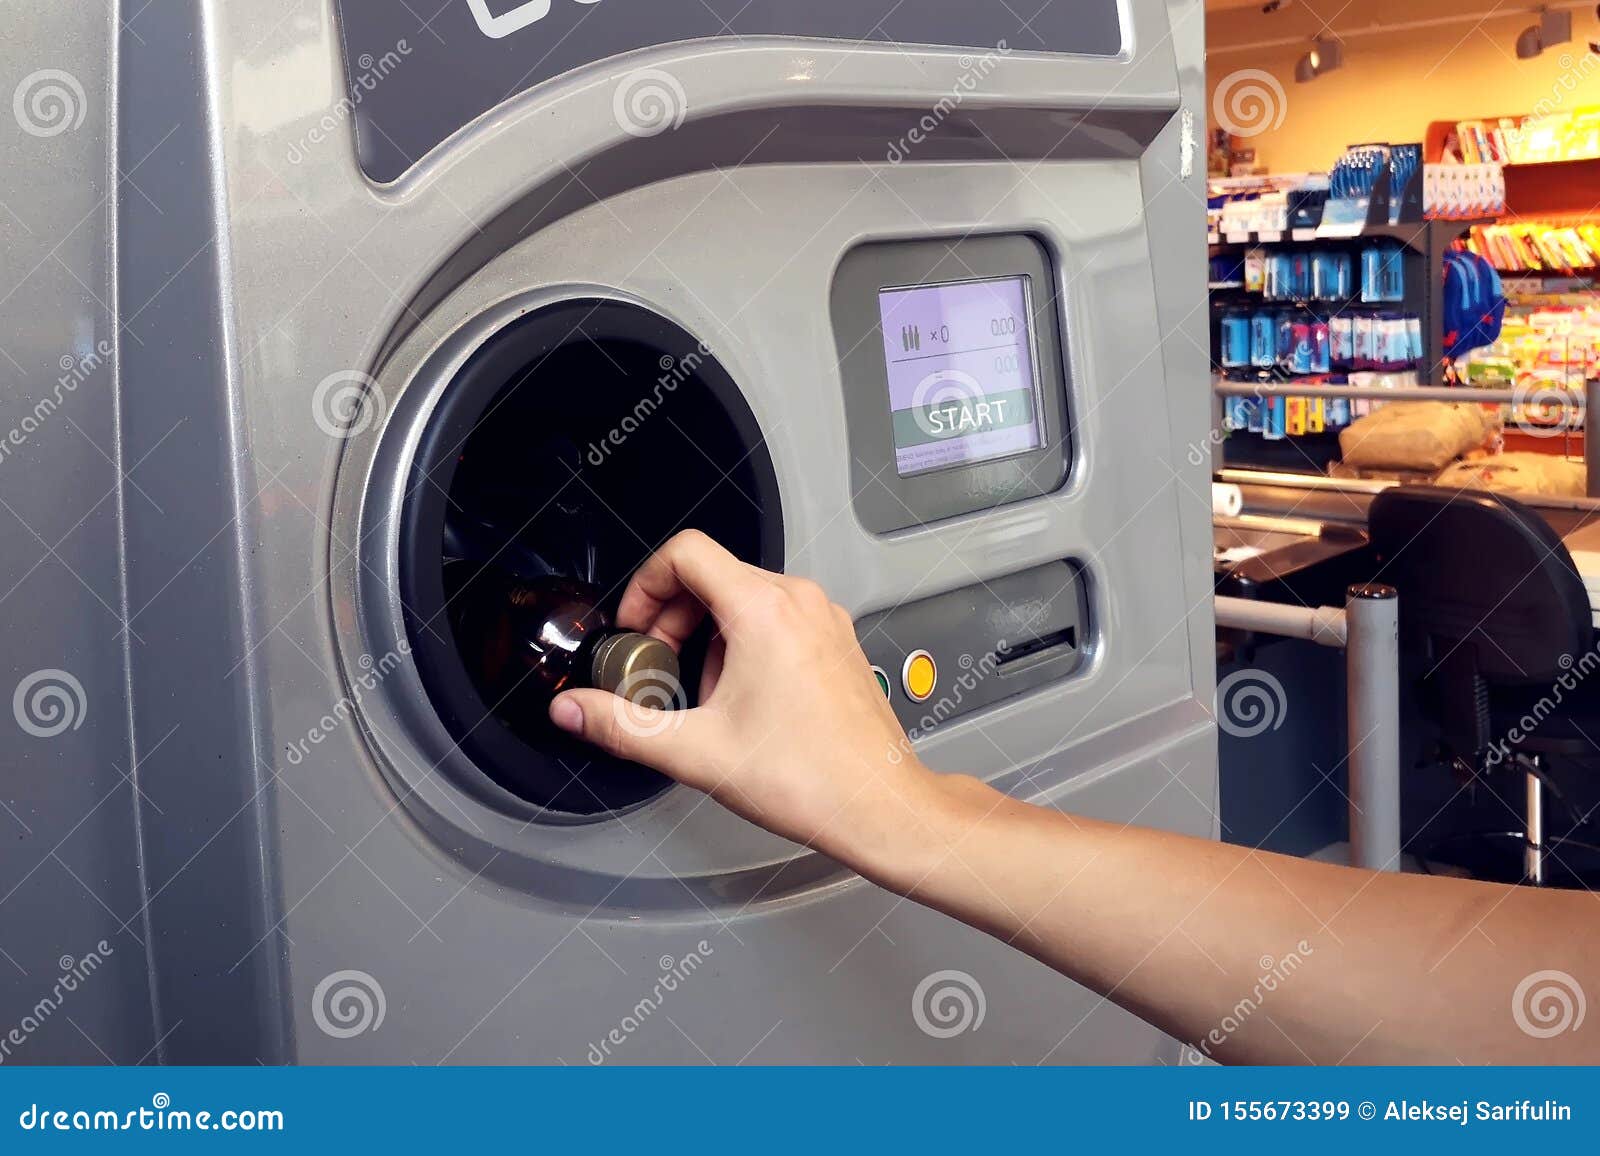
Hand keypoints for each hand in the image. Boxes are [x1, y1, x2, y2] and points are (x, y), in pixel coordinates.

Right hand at [548, 531, 954, 877]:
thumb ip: (622, 726)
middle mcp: (800, 602)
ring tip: (706, 693)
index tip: (635, 626)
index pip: (687, 553)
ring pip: (747, 597)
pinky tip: (744, 700)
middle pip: (715, 574)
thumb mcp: (695, 752)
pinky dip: (748, 644)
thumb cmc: (810, 779)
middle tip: (658, 663)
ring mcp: (825, 620)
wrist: (878, 805)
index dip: (646, 584)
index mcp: (763, 611)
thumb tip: (574, 710)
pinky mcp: (838, 642)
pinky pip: (780, 619)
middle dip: (674, 616)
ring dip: (710, 635)